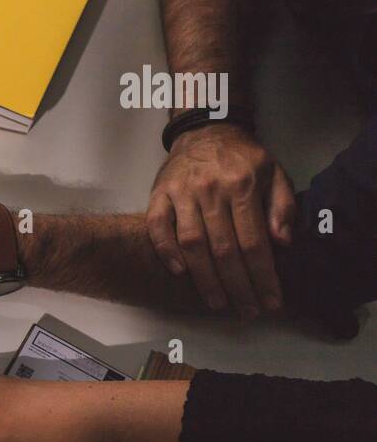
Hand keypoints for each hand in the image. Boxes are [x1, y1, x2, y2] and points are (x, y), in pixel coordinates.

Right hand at [146, 124, 293, 316]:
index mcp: (243, 186)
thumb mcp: (274, 173)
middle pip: (224, 249)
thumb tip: (283, 242)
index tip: (270, 301)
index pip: (255, 242)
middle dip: (237, 286)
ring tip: (216, 302)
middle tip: (246, 311)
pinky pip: (158, 226)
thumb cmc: (242, 158)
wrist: (205, 131)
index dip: (263, 276)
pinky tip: (179, 272)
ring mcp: (182, 193)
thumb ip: (281, 206)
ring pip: (192, 243)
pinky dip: (166, 251)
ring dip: (204, 278)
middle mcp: (211, 190)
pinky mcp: (159, 194)